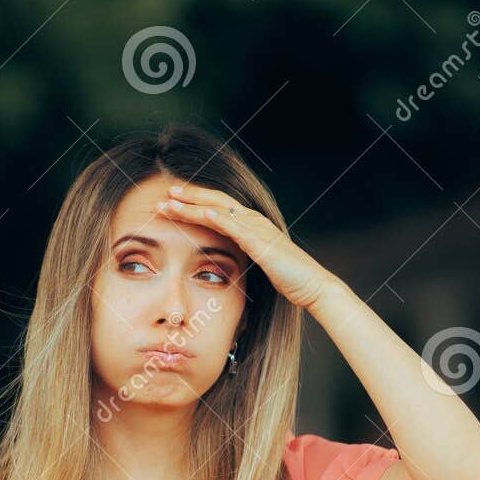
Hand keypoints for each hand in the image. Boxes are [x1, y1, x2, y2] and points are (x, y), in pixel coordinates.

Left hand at [156, 181, 335, 309]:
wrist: (313, 286)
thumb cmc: (289, 278)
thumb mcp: (260, 261)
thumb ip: (245, 252)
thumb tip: (228, 255)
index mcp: (252, 225)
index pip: (218, 208)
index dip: (195, 203)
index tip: (173, 201)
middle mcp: (254, 221)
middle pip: (216, 203)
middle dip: (189, 197)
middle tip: (166, 193)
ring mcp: (259, 230)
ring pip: (221, 212)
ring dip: (195, 205)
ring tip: (172, 201)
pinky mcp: (263, 244)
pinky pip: (238, 228)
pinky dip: (220, 219)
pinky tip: (204, 213)